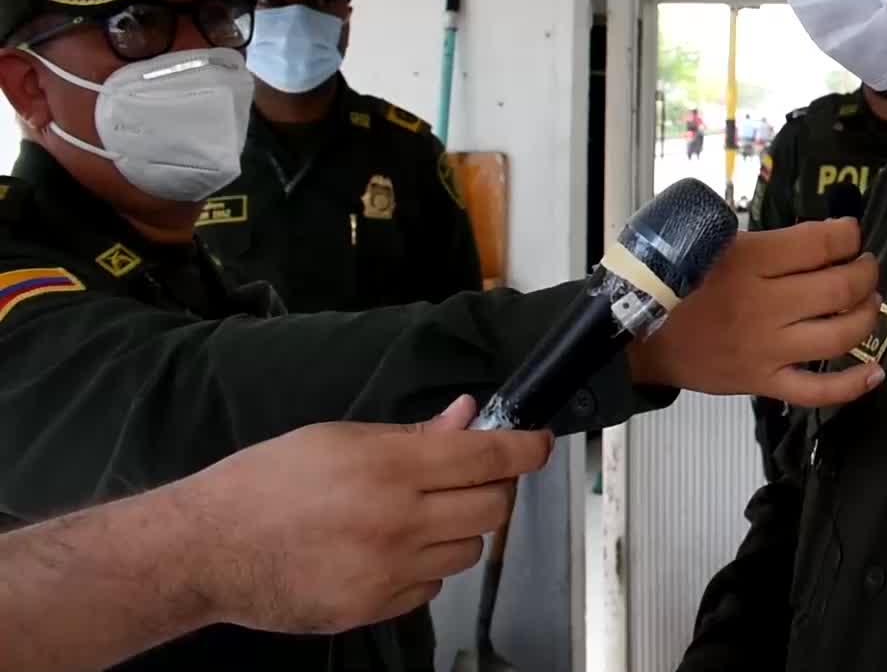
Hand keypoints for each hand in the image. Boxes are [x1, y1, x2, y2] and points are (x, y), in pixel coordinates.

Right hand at [175, 395, 551, 633]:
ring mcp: (387, 572)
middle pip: (492, 509)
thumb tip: (470, 418)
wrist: (207, 550)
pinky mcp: (374, 608)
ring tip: (419, 515)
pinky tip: (390, 550)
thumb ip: (413, 434)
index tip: (537, 444)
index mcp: (389, 469)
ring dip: (459, 531)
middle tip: (471, 477)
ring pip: (469, 552)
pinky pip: (431, 586)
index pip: (488, 459)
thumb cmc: (266, 483)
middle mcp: (397, 522)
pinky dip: (425, 567)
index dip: (525, 449)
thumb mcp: (340, 438)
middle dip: (493, 489)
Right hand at [632, 217, 884, 406]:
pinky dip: (853, 385)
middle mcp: (764, 305)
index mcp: (749, 261)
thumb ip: (767, 242)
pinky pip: (817, 391)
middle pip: (839, 288)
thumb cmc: (678, 282)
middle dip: (866, 272)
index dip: (848, 234)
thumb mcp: (715, 244)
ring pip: (839, 337)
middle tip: (867, 266)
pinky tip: (876, 370)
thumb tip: (822, 237)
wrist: (638, 336)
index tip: (851, 233)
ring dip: (867, 316)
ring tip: (871, 301)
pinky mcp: (764, 382)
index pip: (820, 243)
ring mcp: (767, 348)